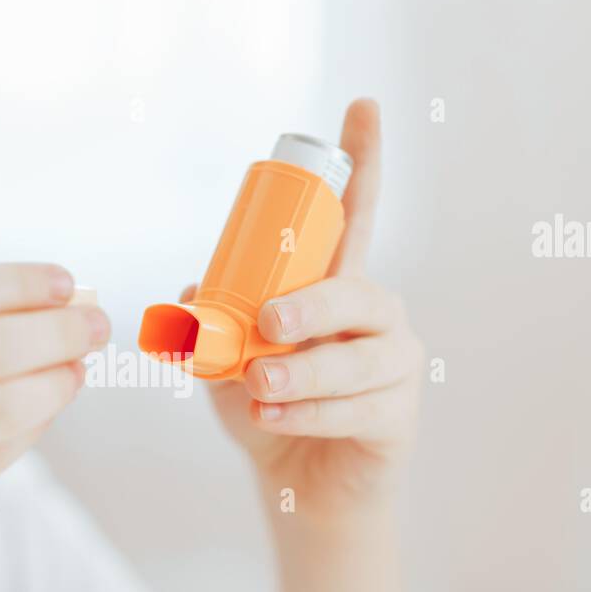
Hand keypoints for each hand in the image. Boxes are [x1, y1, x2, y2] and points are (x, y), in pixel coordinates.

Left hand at [192, 100, 423, 513]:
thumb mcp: (225, 362)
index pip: (358, 216)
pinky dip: (308, 413)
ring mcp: (394, 364)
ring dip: (303, 372)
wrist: (300, 485)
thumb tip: (191, 289)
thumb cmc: (270, 409)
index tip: (363, 106)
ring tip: (258, 385)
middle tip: (268, 325)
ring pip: (358, 359)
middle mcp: (375, 316)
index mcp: (336, 287)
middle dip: (315, 305)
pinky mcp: (399, 414)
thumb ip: (210, 324)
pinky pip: (358, 408)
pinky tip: (273, 417)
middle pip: (360, 291)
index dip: (362, 162)